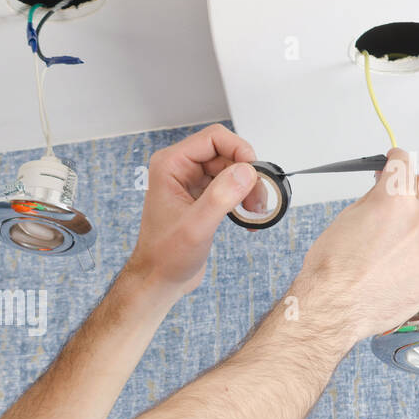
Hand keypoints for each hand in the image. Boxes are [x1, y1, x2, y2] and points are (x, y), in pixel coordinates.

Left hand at [126, 123, 263, 298]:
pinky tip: (248, 218)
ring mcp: (190, 183)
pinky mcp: (201, 198)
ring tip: (256, 211)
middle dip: (247, 175)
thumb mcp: (196, 227)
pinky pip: (229, 187)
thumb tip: (246, 171)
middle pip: (226, 154)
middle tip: (258, 201)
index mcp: (170, 165)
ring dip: (248, 188)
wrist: (159, 279)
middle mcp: (179, 169)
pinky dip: (242, 199)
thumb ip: (221, 197)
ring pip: (231, 170)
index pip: (213, 138)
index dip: (240, 150)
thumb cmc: (165, 256)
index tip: (256, 173)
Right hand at [297, 147, 418, 341]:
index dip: (395, 160)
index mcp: (394, 199)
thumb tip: (383, 189)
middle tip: (398, 203)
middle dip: (412, 189)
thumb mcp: (345, 219)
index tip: (395, 162)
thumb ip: (373, 199)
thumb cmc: (332, 270)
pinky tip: (415, 263)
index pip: (403, 163)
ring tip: (395, 249)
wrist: (335, 306)